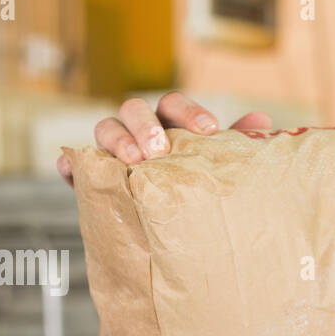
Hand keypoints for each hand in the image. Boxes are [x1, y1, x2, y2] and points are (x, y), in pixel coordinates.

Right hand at [56, 91, 272, 186]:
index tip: (210, 131)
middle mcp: (138, 131)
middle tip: (160, 148)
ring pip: (104, 129)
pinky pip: (76, 164)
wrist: (169, 231)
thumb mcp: (213, 168)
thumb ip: (234, 146)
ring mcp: (110, 151)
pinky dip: (72, 165)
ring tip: (133, 161)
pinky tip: (73, 172)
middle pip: (133, 109)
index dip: (189, 112)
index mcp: (168, 123)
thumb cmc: (194, 190)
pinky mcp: (90, 176)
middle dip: (146, 125)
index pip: (173, 103)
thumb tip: (262, 122)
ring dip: (116, 140)